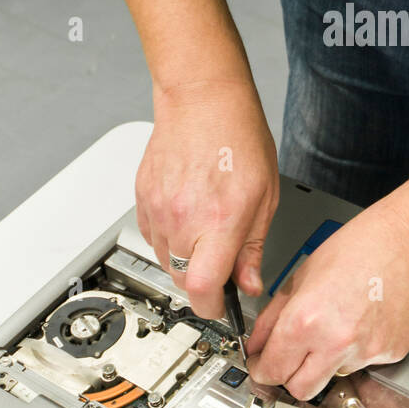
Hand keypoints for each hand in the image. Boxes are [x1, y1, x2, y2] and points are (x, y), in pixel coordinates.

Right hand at [136, 76, 278, 318]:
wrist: (203, 100)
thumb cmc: (238, 138)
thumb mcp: (265, 197)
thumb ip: (253, 247)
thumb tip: (250, 283)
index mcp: (219, 220)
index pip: (202, 287)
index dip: (211, 307)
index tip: (220, 307)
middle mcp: (184, 217)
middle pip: (182, 279)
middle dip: (202, 281)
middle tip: (222, 263)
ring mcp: (158, 208)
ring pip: (164, 259)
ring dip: (184, 258)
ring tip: (206, 228)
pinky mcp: (143, 198)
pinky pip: (152, 235)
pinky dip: (169, 237)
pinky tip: (188, 214)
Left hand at [246, 199, 408, 398]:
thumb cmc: (364, 244)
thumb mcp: (303, 273)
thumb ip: (274, 314)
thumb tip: (259, 341)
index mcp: (307, 319)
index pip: (271, 370)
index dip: (261, 368)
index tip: (261, 364)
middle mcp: (336, 342)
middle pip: (299, 390)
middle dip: (288, 377)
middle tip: (288, 358)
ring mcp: (367, 352)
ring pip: (332, 377)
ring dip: (324, 362)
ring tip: (335, 324)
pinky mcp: (392, 353)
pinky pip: (362, 364)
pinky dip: (354, 350)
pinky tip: (359, 321)